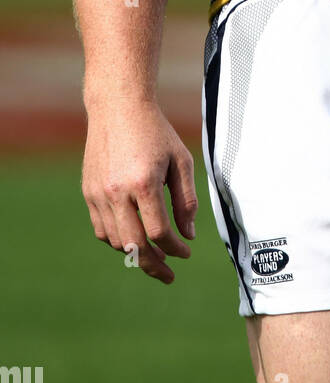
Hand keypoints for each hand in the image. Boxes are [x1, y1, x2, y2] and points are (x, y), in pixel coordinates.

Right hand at [82, 101, 197, 283]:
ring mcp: (99, 194)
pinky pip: (101, 229)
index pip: (159, 233)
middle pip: (135, 246)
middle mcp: (117, 192)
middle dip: (155, 265)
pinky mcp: (89, 192)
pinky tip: (134, 239)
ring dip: (136, 254)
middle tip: (169, 274)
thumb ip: (186, 200)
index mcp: (144, 183)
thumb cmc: (156, 132)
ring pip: (116, 242)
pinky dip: (118, 241)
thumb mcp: (181, 161)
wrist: (118, 108)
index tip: (186, 252)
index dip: (175, 248)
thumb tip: (188, 235)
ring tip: (154, 257)